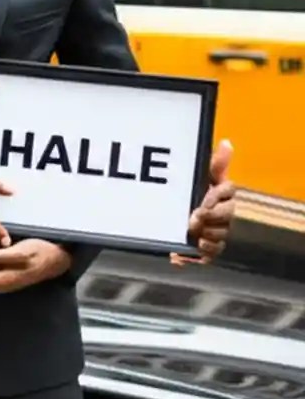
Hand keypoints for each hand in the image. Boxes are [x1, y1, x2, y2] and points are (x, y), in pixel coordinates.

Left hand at [172, 139, 237, 265]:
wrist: (170, 212)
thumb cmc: (190, 189)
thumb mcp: (198, 174)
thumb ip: (213, 162)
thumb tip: (226, 143)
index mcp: (223, 193)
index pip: (228, 192)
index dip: (216, 197)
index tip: (202, 200)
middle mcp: (224, 213)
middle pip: (227, 217)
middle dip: (211, 218)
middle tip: (193, 218)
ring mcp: (217, 231)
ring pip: (220, 237)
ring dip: (206, 236)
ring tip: (191, 233)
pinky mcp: (206, 247)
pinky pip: (209, 255)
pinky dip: (197, 256)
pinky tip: (180, 256)